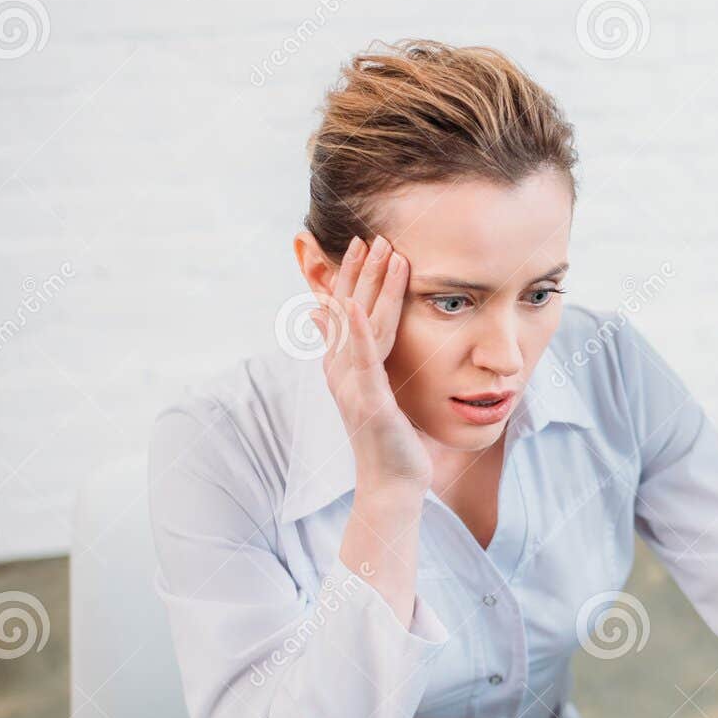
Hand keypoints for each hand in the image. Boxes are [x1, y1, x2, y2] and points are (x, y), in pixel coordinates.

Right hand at [309, 235, 431, 493]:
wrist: (393, 483)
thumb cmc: (389, 439)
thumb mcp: (372, 389)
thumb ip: (355, 355)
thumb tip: (324, 319)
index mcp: (345, 366)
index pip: (348, 311)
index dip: (354, 276)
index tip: (363, 242)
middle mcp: (342, 371)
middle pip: (351, 310)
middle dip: (360, 271)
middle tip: (368, 234)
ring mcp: (353, 385)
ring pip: (359, 325)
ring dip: (366, 285)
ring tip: (374, 251)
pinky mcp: (368, 401)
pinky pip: (363, 360)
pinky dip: (358, 331)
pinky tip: (357, 304)